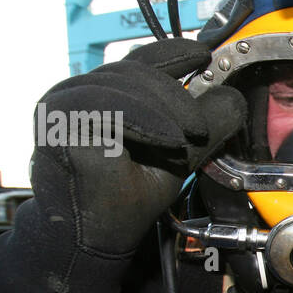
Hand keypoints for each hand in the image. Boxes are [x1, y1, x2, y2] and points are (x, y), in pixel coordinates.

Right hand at [31, 38, 245, 253]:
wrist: (92, 238)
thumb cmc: (124, 199)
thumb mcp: (177, 154)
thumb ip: (201, 125)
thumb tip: (233, 97)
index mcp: (99, 98)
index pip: (137, 62)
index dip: (172, 54)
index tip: (202, 54)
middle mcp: (75, 95)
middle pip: (134, 71)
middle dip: (176, 95)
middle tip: (201, 126)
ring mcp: (62, 105)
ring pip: (124, 84)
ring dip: (165, 108)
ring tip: (186, 137)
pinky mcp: (59, 121)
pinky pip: (110, 105)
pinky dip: (147, 119)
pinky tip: (169, 138)